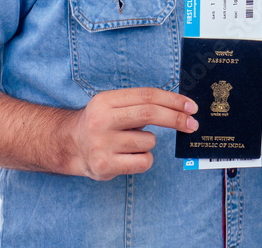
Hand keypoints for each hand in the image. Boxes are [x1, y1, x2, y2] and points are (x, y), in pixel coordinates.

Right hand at [66, 87, 197, 180]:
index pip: (147, 96)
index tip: (191, 107)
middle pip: (150, 113)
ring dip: (149, 143)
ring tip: (131, 143)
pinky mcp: (105, 165)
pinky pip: (144, 161)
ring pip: (149, 141)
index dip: (173, 100)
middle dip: (176, 118)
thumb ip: (140, 104)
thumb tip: (181, 108)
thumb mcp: (113, 105)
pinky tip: (128, 157)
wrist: (69, 146)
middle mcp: (102, 120)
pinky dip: (144, 159)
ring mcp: (102, 144)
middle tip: (192, 124)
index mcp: (106, 100)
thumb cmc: (102, 123)